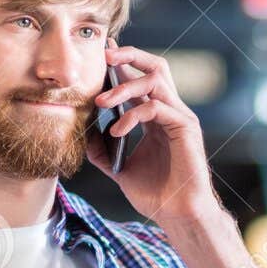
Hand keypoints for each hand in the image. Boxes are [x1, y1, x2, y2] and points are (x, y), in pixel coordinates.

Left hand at [86, 42, 233, 238]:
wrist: (178, 214)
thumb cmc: (156, 194)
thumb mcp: (120, 169)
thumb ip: (102, 150)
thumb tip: (81, 133)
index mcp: (158, 117)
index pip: (143, 78)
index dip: (124, 61)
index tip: (102, 53)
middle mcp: (171, 112)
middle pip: (156, 66)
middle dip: (130, 55)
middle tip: (104, 56)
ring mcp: (180, 117)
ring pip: (154, 81)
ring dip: (123, 87)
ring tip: (101, 102)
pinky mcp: (186, 128)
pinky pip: (155, 107)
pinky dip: (132, 115)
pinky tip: (117, 131)